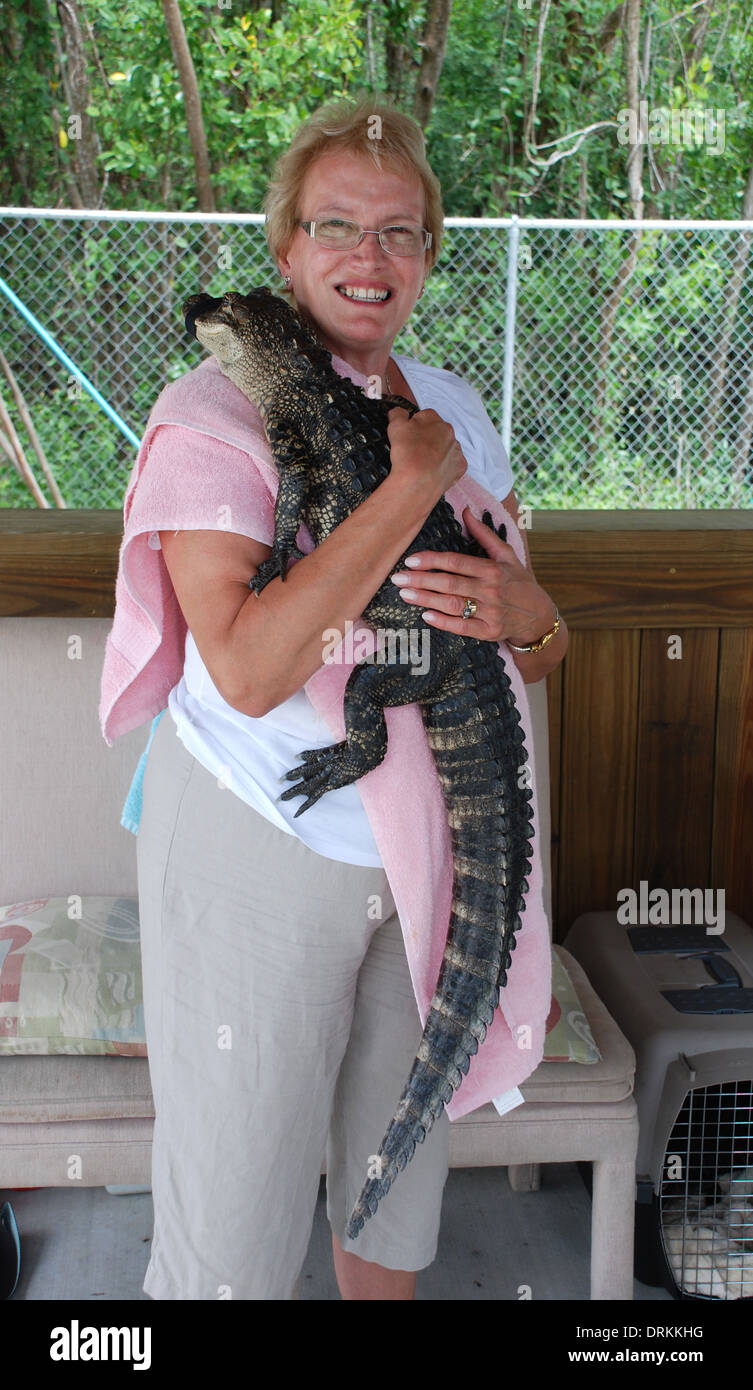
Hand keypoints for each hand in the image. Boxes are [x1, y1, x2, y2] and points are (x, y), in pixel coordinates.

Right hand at [386, 406, 466, 506]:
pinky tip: (433, 471)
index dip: (413, 426)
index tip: (407, 436)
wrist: (417, 483)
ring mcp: (456, 451)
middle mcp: (449, 433)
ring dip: (436, 452)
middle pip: (436, 432)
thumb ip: (397, 414)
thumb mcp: (395, 426)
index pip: (423, 416)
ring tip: (422, 463)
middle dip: (426, 439)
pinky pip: (452, 464)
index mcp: (434, 420)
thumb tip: (398, 412)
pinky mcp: (459, 468)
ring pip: (445, 448)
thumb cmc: (407, 455)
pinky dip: (444, 467)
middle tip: (413, 451)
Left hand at [389, 506, 555, 645]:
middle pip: (449, 583)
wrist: (539, 616)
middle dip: (421, 579)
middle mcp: (490, 590)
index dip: (432, 560)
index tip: (410, 560)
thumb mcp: (507, 555)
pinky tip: (426, 616)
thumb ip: (485, 534)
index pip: (456, 562)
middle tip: (397, 578)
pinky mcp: (489, 632)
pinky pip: (462, 628)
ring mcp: (490, 612)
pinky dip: (443, 622)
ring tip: (405, 594)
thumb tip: (466, 511)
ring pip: (452, 604)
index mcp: (492, 569)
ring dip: (426, 599)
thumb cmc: (519, 582)